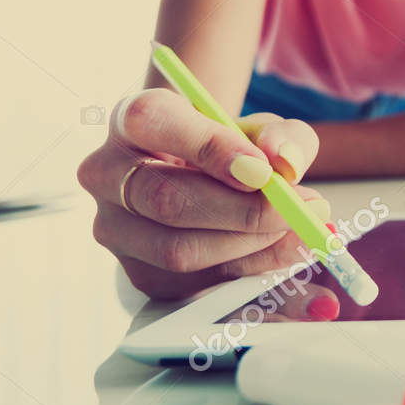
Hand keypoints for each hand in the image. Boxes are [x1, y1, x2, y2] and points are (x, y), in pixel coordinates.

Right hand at [77, 88, 330, 298]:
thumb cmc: (229, 148)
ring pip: (177, 250)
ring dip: (249, 245)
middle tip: (297, 209)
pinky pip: (194, 284)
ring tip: (297, 229)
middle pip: (164, 198)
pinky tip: (286, 257)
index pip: (152, 123)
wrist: (205, 180)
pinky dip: (250, 272)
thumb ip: (284, 137)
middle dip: (242, 210)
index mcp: (131, 120)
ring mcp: (115, 229)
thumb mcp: (262, 131)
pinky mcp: (138, 273)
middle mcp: (106, 173)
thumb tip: (286, 162)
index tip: (262, 170)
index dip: (208, 148)